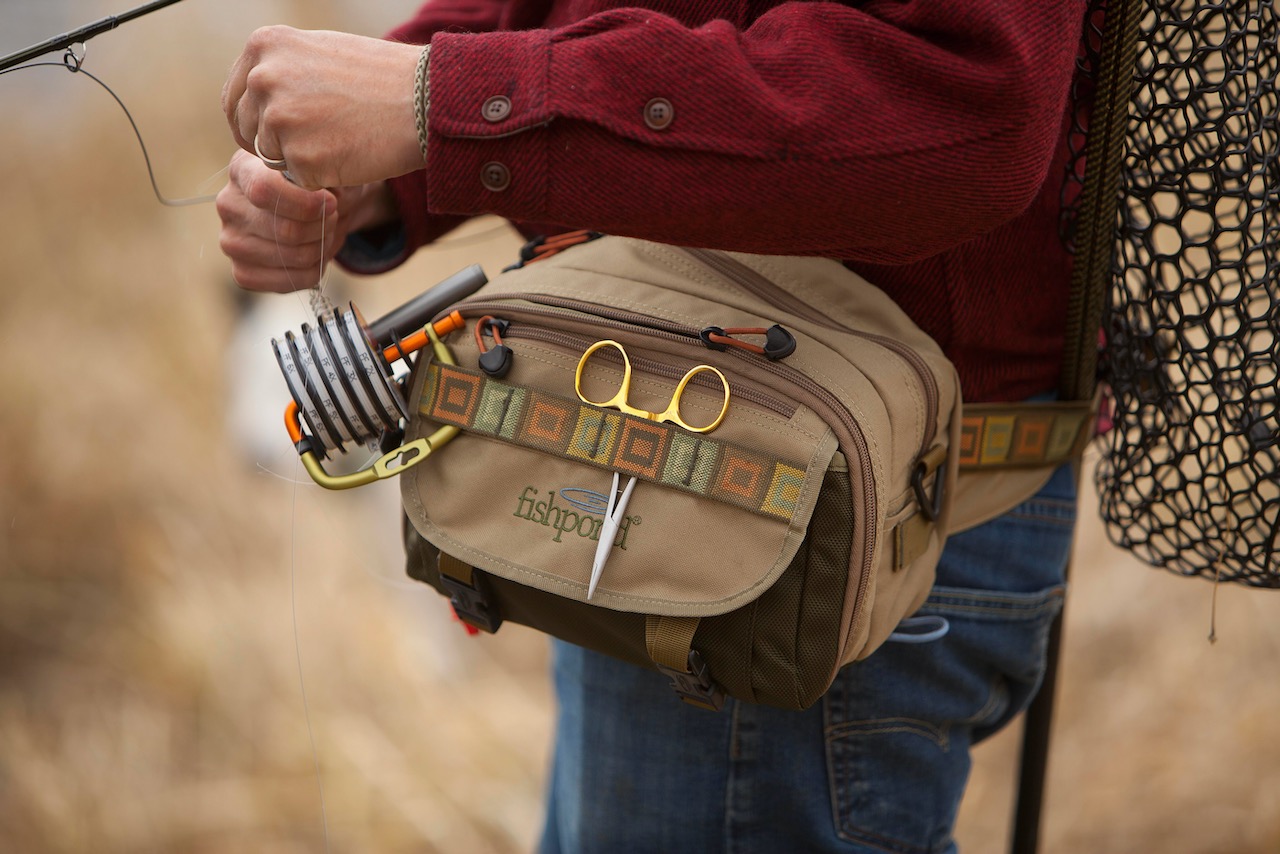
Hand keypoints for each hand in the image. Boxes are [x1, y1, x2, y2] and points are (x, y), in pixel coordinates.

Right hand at [217, 149, 397, 291]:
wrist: (318, 212)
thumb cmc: (318, 186)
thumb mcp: (322, 169)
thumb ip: (318, 175)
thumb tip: (319, 195)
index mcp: (242, 169)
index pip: (264, 190)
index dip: (304, 202)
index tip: (330, 203)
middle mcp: (229, 205)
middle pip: (285, 229)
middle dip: (321, 227)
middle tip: (332, 217)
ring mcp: (231, 241)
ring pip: (292, 256)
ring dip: (321, 247)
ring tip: (323, 233)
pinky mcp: (242, 272)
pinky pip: (288, 280)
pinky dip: (313, 271)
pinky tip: (314, 255)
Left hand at [221, 26, 423, 189]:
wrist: (425, 99)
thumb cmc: (382, 77)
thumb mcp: (319, 52)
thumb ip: (281, 70)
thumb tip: (255, 97)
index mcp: (263, 46)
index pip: (235, 100)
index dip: (257, 123)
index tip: (282, 133)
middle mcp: (263, 79)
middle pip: (250, 132)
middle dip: (279, 143)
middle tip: (323, 139)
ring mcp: (280, 119)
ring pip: (273, 158)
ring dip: (301, 160)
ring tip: (343, 139)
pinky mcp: (300, 158)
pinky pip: (298, 180)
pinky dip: (322, 177)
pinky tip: (351, 154)